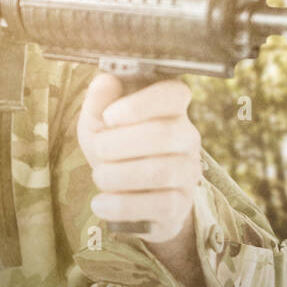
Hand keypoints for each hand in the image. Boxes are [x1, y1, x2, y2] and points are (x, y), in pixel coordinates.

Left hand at [76, 72, 202, 244]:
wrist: (130, 196)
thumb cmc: (116, 151)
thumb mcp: (99, 124)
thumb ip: (98, 101)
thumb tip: (106, 80)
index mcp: (171, 109)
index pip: (174, 94)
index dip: (140, 104)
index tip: (109, 117)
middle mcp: (187, 138)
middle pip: (164, 134)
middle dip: (119, 144)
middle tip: (98, 152)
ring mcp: (188, 172)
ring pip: (160, 171)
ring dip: (118, 175)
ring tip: (99, 177)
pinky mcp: (181, 204)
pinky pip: (160, 205)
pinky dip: (123, 205)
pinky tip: (101, 203)